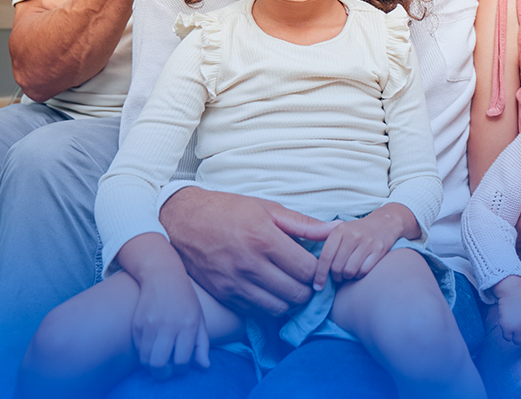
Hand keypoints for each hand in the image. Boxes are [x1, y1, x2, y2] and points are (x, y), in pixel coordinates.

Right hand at [132, 266, 210, 379]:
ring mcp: (150, 325)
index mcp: (188, 325)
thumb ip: (202, 344)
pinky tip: (152, 344)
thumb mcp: (199, 318)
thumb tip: (204, 366)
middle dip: (163, 373)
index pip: (182, 361)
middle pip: (159, 364)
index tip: (181, 364)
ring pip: (145, 360)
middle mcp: (168, 325)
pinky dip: (145, 352)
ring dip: (152, 364)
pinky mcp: (137, 324)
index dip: (182, 368)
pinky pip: (139, 349)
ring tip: (159, 357)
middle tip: (167, 368)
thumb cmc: (185, 300)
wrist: (163, 276)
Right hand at [160, 188, 337, 316]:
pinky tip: (269, 289)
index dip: (318, 270)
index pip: (308, 270)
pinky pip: (257, 312)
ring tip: (289, 284)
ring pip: (279, 308)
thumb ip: (304, 224)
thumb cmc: (229, 210)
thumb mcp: (268, 209)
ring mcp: (234, 283)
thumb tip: (336, 230)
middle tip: (306, 278)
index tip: (317, 265)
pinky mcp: (224, 295)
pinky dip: (269, 305)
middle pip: (296, 294)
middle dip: (307, 288)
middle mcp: (249, 264)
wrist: (184, 220)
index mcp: (264, 239)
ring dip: (289, 300)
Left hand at [313, 203, 416, 288]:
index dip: (320, 275)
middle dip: (336, 277)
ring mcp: (367, 242)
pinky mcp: (379, 249)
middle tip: (338, 277)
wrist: (385, 222)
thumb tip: (312, 269)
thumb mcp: (340, 231)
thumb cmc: (358, 231)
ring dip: (348, 277)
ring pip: (350, 271)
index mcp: (339, 231)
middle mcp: (353, 235)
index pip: (325, 258)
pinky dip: (360, 275)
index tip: (317, 286)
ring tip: (348, 272)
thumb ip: (327, 246)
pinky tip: (359, 270)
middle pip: (337, 267)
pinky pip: (364, 271)